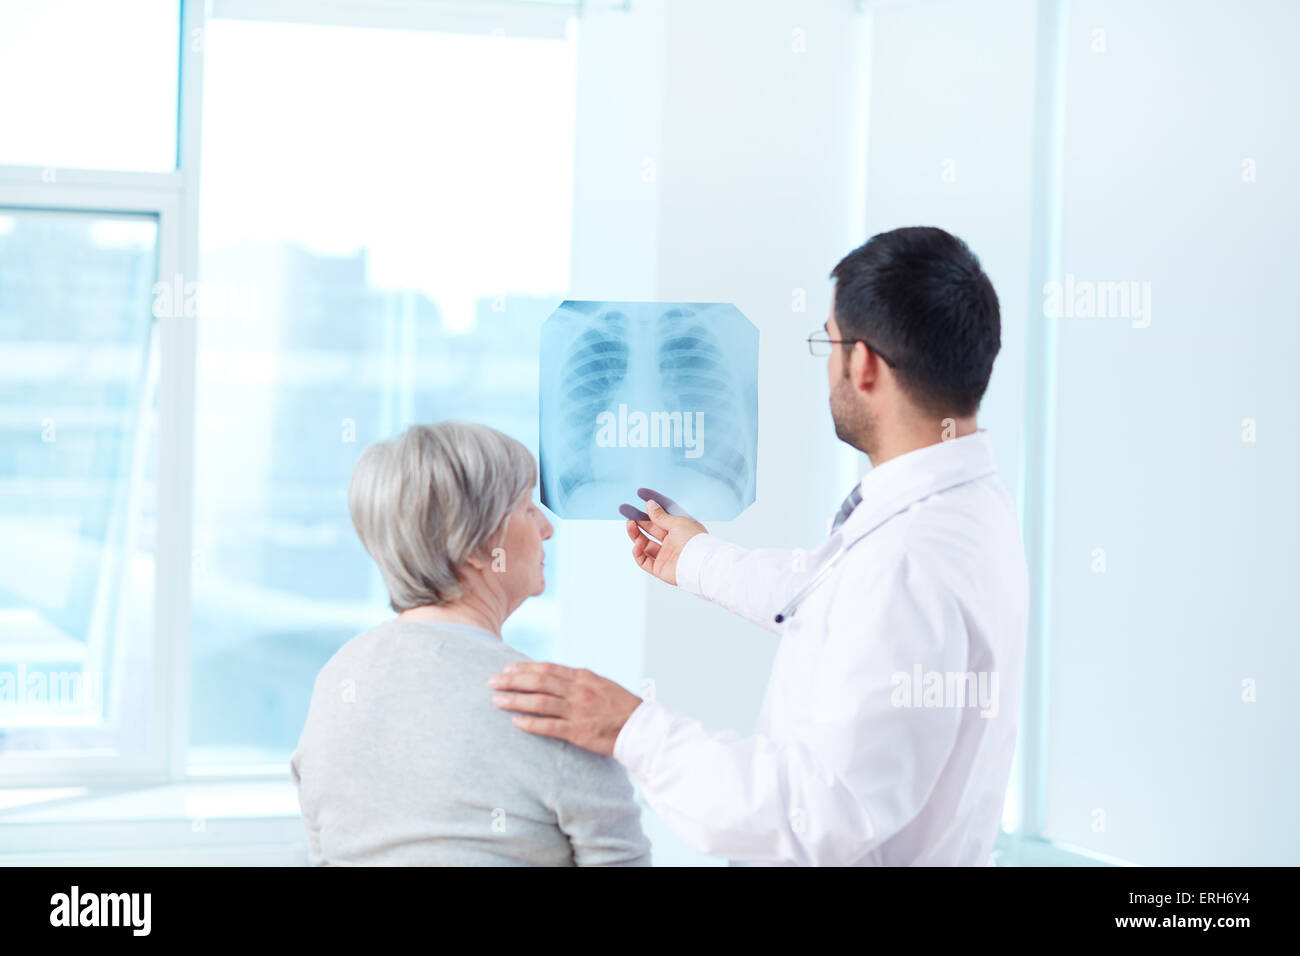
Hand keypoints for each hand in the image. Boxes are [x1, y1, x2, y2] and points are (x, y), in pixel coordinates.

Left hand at [488, 662, 641, 755]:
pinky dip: (531, 724)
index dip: (524, 668)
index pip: (547, 668)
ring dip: (516, 701)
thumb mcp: (599, 683)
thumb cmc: (619, 705)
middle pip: (539, 682)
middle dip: (513, 681)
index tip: (506, 669)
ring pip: (540, 702)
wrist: (639, 727)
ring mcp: (577, 710)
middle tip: (492, 682)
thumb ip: (577, 680)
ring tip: (497, 701)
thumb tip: (553, 676)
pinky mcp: (578, 731)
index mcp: (582, 676)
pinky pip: (550, 726)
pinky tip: (516, 723)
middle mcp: (578, 690)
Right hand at [622, 494, 706, 586]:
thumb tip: (650, 504)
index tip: (641, 494)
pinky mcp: (660, 568)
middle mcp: (673, 541)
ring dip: (636, 534)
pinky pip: (644, 560)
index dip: (653, 504)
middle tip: (627, 511)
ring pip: (645, 544)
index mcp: (681, 528)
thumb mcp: (677, 522)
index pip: (664, 514)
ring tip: (629, 524)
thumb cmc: (694, 541)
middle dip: (639, 520)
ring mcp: (666, 555)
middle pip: (652, 528)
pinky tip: (638, 543)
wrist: (700, 564)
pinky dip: (638, 552)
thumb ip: (660, 515)